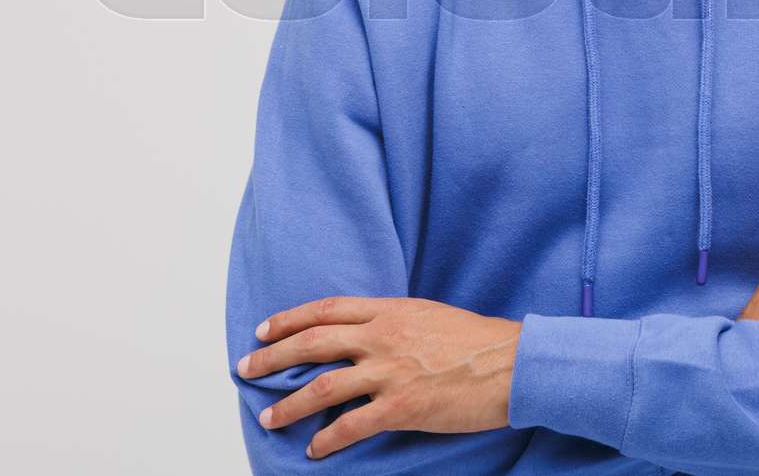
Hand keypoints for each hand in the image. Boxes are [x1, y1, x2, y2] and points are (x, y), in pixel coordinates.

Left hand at [234, 297, 521, 458]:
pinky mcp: (401, 407)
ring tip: (269, 417)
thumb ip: (392, 321)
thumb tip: (363, 335)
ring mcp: (390, 372)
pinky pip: (350, 426)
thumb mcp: (429, 314)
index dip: (288, 319)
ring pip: (321, 387)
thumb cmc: (477, 340)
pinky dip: (326, 440)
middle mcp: (383, 336)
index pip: (325, 310)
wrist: (512, 364)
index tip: (264, 330)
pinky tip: (315, 449)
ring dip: (288, 405)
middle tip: (246, 369)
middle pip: (312, 343)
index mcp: (390, 310)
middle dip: (272, 358)